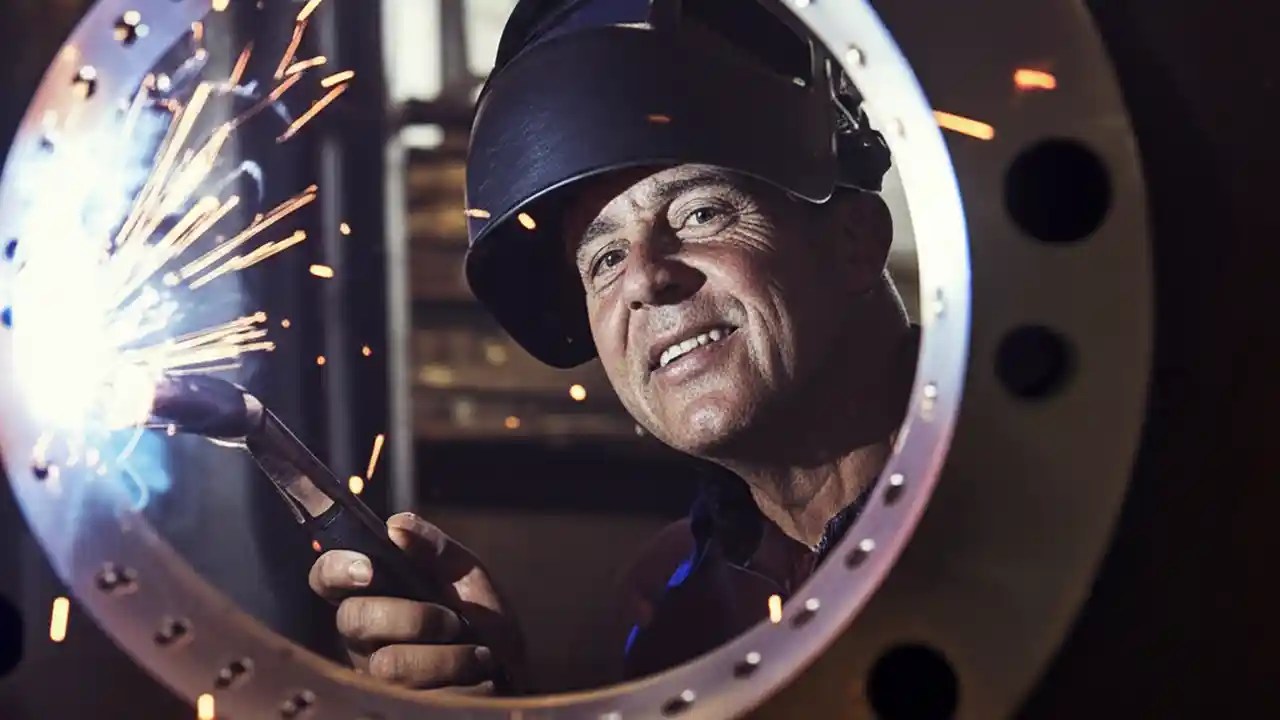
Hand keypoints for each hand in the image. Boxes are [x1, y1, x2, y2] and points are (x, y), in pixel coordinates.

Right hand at [308, 512, 526, 694]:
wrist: (515, 678)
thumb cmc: (484, 624)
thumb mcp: (469, 578)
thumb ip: (437, 550)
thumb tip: (397, 525)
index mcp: (375, 596)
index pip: (327, 578)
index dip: (336, 569)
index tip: (368, 569)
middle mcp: (365, 638)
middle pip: (354, 619)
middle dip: (413, 617)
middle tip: (454, 622)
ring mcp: (374, 677)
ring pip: (388, 663)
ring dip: (447, 656)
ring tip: (478, 654)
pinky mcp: (391, 706)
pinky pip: (415, 696)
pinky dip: (459, 681)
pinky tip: (475, 678)